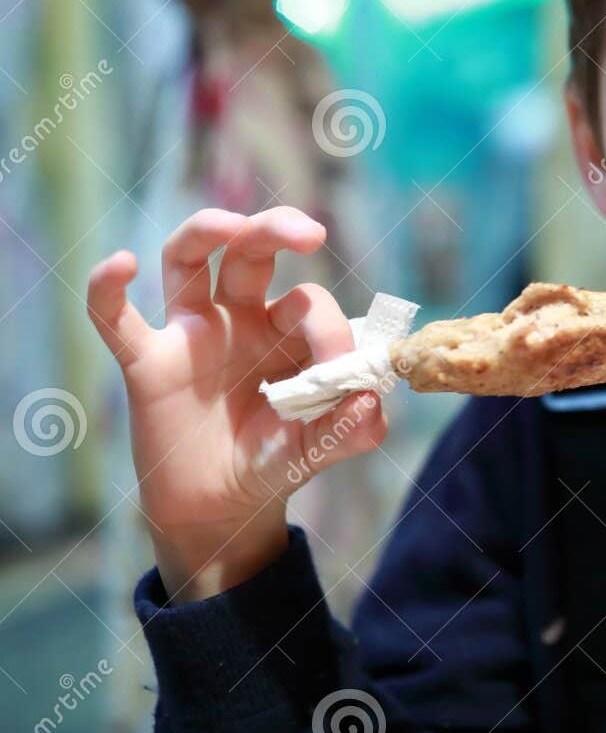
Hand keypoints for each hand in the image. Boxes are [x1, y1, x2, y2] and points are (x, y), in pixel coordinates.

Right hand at [86, 207, 386, 603]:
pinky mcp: (149, 362)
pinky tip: (119, 264)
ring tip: (229, 226)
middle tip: (311, 232)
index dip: (327, 328)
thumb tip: (371, 400)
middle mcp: (240, 318)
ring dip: (206, 232)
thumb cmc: (274, 462)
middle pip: (252, 252)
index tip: (340, 368)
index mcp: (288, 331)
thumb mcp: (319, 449)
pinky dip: (107, 289)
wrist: (222, 507)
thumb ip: (352, 428)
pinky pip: (117, 319)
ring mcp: (192, 334)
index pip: (308, 303)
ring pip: (187, 259)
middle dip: (277, 230)